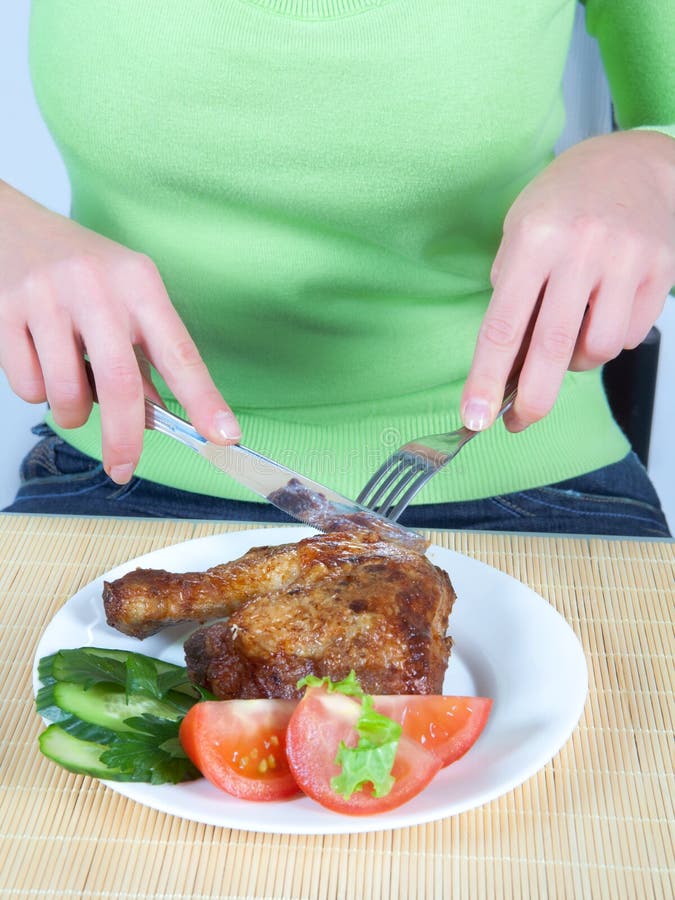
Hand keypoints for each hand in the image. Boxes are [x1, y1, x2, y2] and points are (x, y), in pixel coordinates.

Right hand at [0, 182, 239, 481]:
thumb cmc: (80, 269)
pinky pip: (27, 386)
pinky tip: (40, 361)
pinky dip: (38, 392)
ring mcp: (46, 297)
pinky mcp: (5, 311)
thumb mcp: (126, 296)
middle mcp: (96, 286)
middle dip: (125, 438)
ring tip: (72, 391)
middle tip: (124, 468)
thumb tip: (160, 418)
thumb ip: (145, 354)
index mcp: (139, 283)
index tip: (223, 436)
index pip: (179, 352)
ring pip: (66, 394)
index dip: (203, 400)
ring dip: (73, 414)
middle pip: (120, 384)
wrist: (9, 226)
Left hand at [461, 130, 674, 432]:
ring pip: (598, 348)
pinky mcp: (661, 269)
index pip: (502, 325)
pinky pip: (631, 335)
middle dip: (532, 398)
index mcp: (534, 238)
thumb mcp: (520, 232)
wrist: (633, 162)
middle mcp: (581, 248)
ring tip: (571, 331)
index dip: (486, 379)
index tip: (475, 417)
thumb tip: (507, 368)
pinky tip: (603, 310)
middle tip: (517, 422)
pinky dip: (610, 339)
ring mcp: (626, 259)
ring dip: (577, 360)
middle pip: (552, 346)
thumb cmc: (565, 202)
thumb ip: (512, 295)